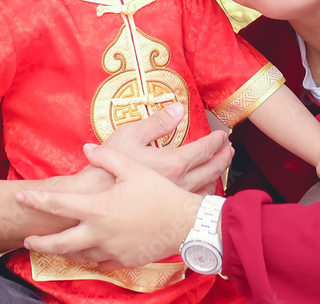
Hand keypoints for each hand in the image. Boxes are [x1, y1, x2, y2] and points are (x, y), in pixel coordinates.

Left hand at [17, 144, 203, 266]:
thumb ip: (107, 157)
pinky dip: (90, 257)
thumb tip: (87, 149)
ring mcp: (110, 249)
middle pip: (59, 242)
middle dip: (40, 242)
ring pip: (77, 255)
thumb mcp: (133, 168)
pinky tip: (89, 252)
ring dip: (63, 251)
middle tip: (28, 239)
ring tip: (56, 246)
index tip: (21, 197)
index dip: (37, 200)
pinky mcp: (122, 260)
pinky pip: (100, 262)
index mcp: (97, 208)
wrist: (183, 223)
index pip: (58, 203)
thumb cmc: (159, 193)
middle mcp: (98, 232)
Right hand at [43, 103, 232, 198]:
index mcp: (173, 163)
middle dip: (223, 157)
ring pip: (204, 187)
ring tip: (220, 167)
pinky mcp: (165, 211)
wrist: (89, 201)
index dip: (216, 141)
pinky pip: (192, 202)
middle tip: (229, 149)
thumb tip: (179, 108)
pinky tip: (202, 188)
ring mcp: (173, 200)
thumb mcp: (130, 135)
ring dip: (216, 175)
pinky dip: (203, 192)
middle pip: (211, 169)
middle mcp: (179, 183)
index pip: (204, 150)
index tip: (222, 135)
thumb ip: (157, 122)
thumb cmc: (106, 167)